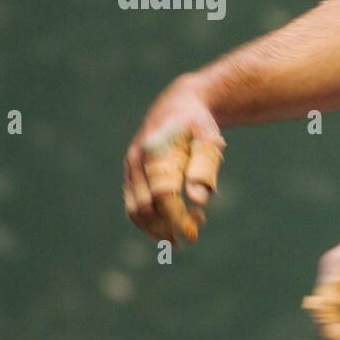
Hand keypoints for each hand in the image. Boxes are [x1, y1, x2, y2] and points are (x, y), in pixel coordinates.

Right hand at [124, 75, 224, 242]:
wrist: (179, 105)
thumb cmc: (199, 124)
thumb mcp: (209, 140)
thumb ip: (205, 168)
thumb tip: (198, 201)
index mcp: (155, 150)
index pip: (163, 196)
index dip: (177, 219)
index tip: (194, 234)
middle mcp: (136, 160)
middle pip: (145, 208)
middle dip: (168, 227)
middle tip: (195, 231)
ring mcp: (130, 168)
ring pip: (135, 211)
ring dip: (158, 229)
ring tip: (188, 229)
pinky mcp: (130, 175)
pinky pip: (134, 205)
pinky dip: (152, 220)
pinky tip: (178, 218)